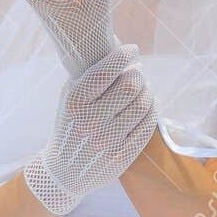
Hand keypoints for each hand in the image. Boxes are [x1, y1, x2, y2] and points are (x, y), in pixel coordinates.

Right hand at [24, 44, 157, 215]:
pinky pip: (148, 124)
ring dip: (147, 91)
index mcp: (75, 102)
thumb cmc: (70, 124)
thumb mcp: (69, 97)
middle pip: (130, 85)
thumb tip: (119, 45)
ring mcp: (108, 140)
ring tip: (143, 89)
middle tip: (137, 72)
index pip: (107, 70)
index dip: (125, 55)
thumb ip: (89, 73)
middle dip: (138, 74)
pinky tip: (147, 104)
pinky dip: (152, 110)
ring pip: (143, 104)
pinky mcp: (123, 154)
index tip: (132, 50)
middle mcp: (90, 121)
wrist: (65, 171)